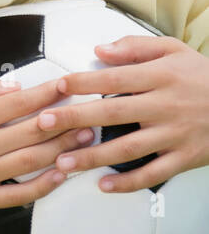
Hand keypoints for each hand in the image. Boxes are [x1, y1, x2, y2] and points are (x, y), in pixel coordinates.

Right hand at [0, 75, 91, 212]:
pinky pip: (18, 194)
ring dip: (62, 149)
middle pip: (31, 131)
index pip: (17, 102)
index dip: (47, 93)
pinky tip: (60, 174)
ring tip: (85, 138)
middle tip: (91, 111)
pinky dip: (42, 186)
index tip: (69, 84)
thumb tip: (14, 87)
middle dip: (65, 119)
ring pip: (31, 161)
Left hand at [39, 36, 208, 191]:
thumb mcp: (175, 50)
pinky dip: (129, 182)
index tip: (57, 86)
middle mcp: (166, 105)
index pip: (114, 77)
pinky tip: (104, 185)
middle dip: (75, 119)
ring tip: (62, 162)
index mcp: (160, 76)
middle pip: (113, 112)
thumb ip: (136, 48)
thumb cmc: (203, 76)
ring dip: (93, 157)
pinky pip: (155, 173)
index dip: (84, 82)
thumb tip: (99, 50)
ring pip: (129, 148)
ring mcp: (176, 134)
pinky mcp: (186, 157)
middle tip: (42, 124)